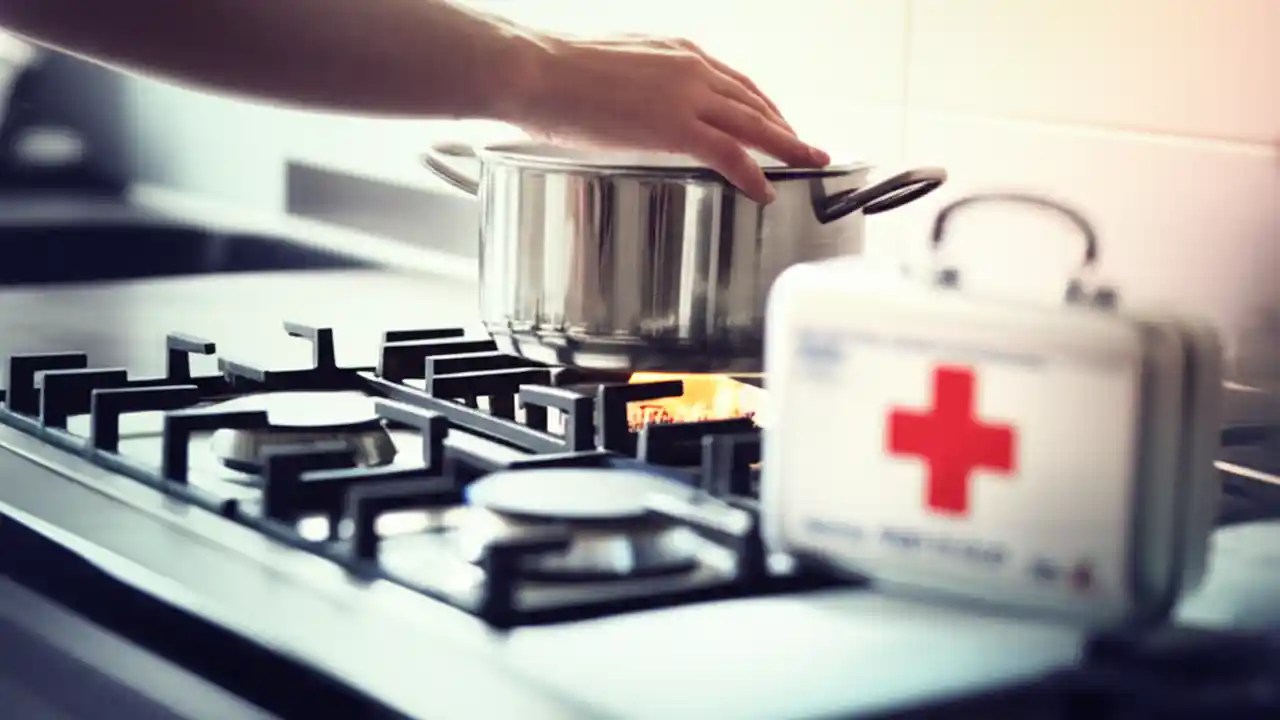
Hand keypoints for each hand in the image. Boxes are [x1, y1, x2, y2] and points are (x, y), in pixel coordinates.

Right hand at [508, 34, 829, 202]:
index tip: (774, 122)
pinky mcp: (676, 125)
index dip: (761, 105)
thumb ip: (641, 82)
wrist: (539, 70)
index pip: (733, 81)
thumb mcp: (616, 64)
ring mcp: (687, 96)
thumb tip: (637, 103)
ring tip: (808, 163)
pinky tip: (766, 189)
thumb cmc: (559, 72)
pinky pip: (730, 153)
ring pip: (754, 124)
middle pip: (754, 101)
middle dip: (784, 126)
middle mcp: (692, 68)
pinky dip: (753, 172)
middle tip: (806, 147)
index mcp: (678, 51)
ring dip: (787, 145)